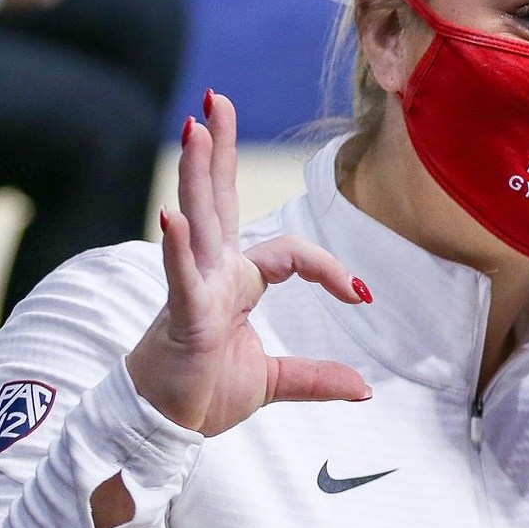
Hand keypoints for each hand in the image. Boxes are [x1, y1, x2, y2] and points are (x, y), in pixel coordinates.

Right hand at [125, 91, 372, 435]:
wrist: (163, 426)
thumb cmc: (203, 393)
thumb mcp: (271, 381)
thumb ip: (316, 377)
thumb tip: (364, 388)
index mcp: (237, 281)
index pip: (292, 253)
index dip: (330, 268)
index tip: (362, 296)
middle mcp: (213, 273)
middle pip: (221, 201)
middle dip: (221, 151)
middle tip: (216, 101)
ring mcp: (194, 288)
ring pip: (200, 221)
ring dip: (198, 173)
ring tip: (195, 127)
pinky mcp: (181, 314)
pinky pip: (180, 274)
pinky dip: (177, 246)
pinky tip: (172, 215)